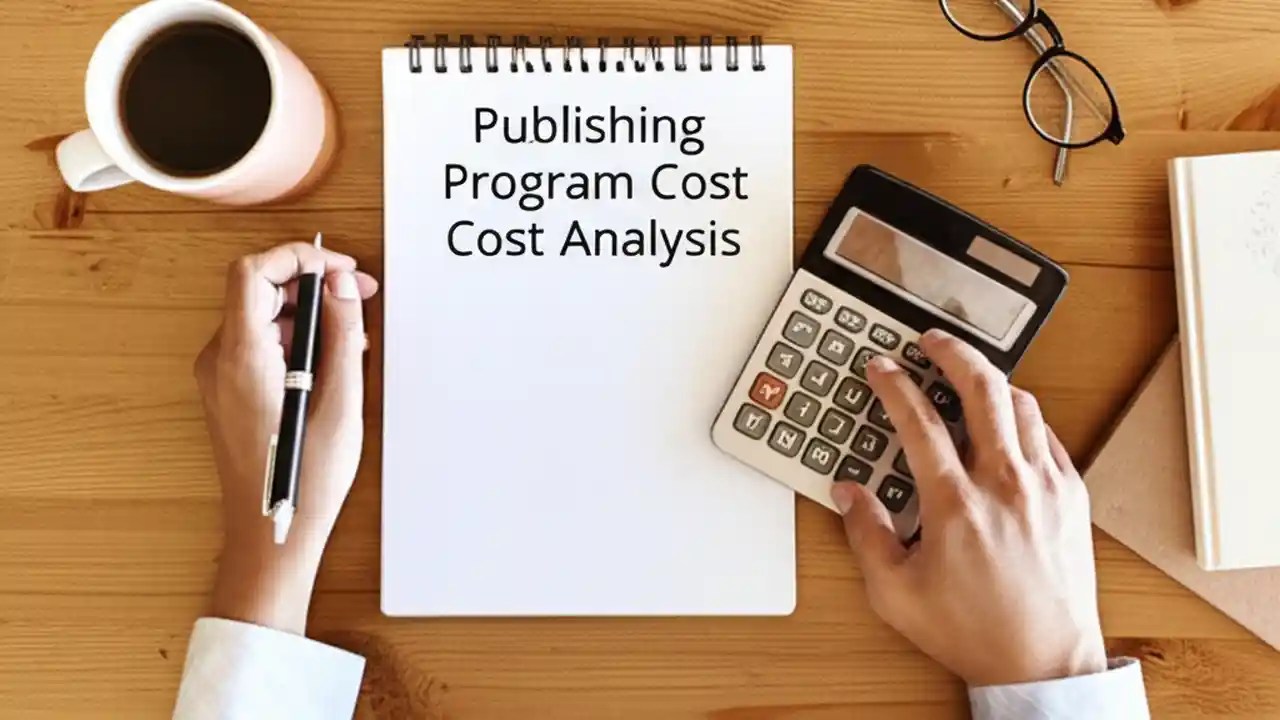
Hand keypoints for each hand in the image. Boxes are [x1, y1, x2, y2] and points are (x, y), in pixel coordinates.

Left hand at [194, 242, 377, 633]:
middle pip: (259, 290)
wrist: (270, 531)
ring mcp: (221, 376)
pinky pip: (261, 343)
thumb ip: (340, 335)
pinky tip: (333, 361)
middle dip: (312, 284)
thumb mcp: (339, 400)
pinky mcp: (230, 390)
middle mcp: (221, 361)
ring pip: (262, 316)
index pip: (254, 272)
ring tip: (354, 337)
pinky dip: (296, 339)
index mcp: (243, 358)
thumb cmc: (303, 478)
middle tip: (360, 296)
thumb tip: (340, 285)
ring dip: (308, 314)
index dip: (298, 258)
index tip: (339, 269)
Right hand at [832, 329, 1105, 686]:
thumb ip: (865, 535)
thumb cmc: (974, 631)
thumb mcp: (896, 594)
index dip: (894, 385)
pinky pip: (1049, 436)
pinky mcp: (1072, 496)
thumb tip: (849, 493)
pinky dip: (1025, 419)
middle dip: (953, 352)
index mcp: (955, 503)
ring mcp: (1045, 486)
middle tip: (933, 340)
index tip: (882, 368)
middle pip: (981, 388)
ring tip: (971, 378)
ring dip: (993, 382)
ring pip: (1022, 405)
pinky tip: (1010, 424)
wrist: (1044, 662)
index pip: (919, 420)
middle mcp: (1004, 483)